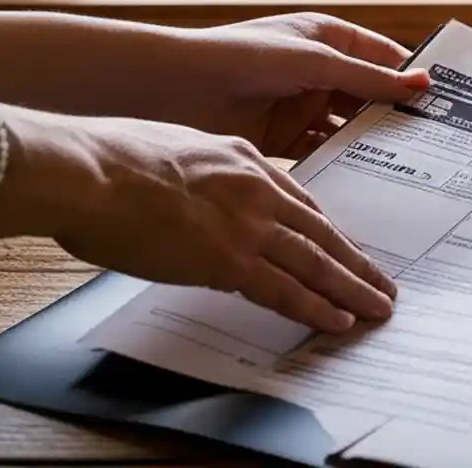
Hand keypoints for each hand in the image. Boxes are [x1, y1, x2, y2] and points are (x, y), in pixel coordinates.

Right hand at [0, 105, 394, 332]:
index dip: (325, 229)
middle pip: (322, 231)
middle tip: (383, 283)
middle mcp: (257, 189)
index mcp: (243, 160)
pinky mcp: (229, 260)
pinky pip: (285, 291)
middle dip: (356, 262)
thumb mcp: (174, 151)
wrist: (88, 172)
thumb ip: (201, 177)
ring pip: (317, 262)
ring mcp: (247, 226)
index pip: (299, 200)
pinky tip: (339, 321)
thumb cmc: (108, 161)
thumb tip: (196, 201)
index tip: (343, 245)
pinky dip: (317, 308)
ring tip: (378, 307)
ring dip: (352, 289)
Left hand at [163, 13, 430, 157]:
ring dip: (371, 142)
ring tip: (409, 167)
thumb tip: (424, 85)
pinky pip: (323, 149)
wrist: (173, 89)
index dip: (413, 78)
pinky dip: (342, 161)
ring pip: (349, 126)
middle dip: (397, 116)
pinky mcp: (283, 137)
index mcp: (327, 38)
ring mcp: (301, 104)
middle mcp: (318, 70)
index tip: (446, 103)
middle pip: (370, 96)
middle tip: (434, 143)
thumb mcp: (314, 64)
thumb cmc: (241, 57)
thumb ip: (369, 79)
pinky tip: (366, 178)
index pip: (384, 58)